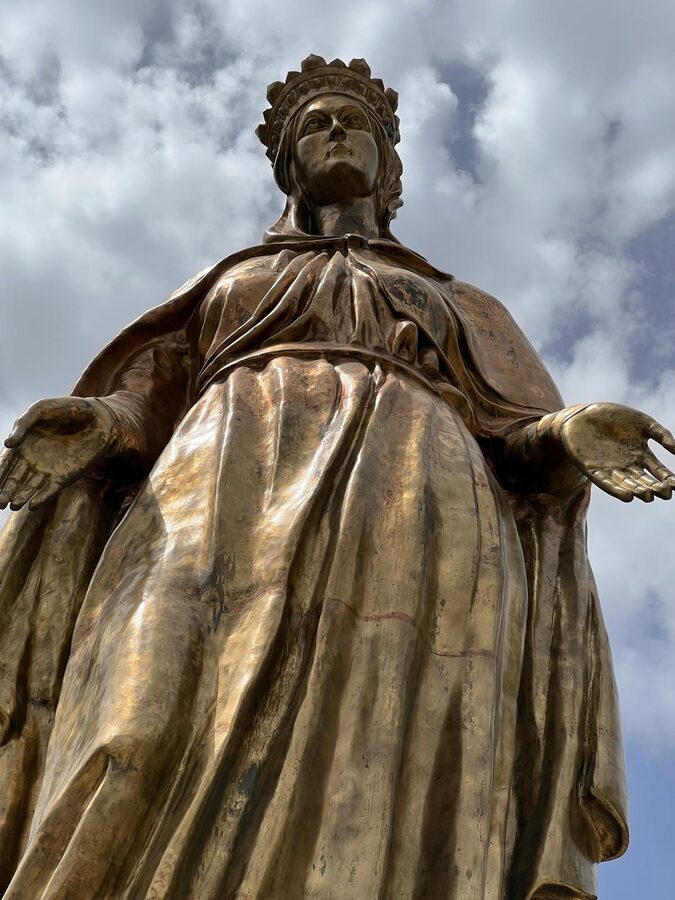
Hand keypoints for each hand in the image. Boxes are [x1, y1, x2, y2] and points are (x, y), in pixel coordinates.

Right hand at [0, 397, 115, 510]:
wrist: (98, 418)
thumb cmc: (67, 409)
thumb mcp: (40, 409)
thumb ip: (22, 424)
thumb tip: (7, 444)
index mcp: (22, 445)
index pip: (5, 463)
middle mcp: (32, 460)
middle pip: (14, 479)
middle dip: (5, 491)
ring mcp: (48, 470)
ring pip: (29, 488)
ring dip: (20, 497)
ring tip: (12, 505)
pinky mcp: (65, 476)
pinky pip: (50, 490)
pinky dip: (42, 498)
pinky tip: (33, 505)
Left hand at [559, 402, 674, 501]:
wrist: (581, 414)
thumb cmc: (613, 417)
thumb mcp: (642, 422)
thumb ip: (661, 434)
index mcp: (641, 455)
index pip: (659, 472)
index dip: (668, 479)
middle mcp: (627, 465)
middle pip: (645, 481)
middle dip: (655, 488)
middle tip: (664, 493)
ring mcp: (610, 469)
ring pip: (627, 484)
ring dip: (638, 490)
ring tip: (648, 495)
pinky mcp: (593, 470)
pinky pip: (606, 483)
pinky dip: (617, 490)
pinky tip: (628, 497)